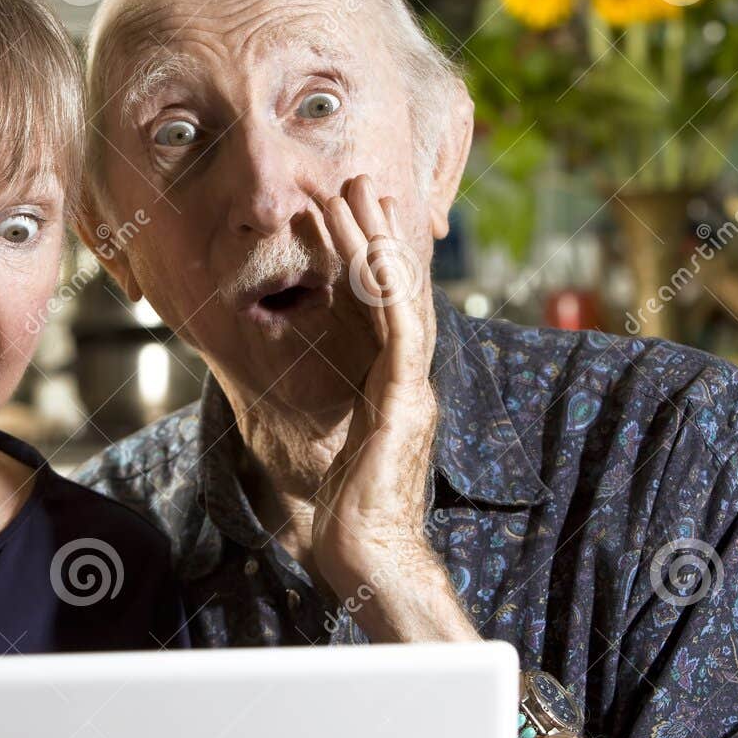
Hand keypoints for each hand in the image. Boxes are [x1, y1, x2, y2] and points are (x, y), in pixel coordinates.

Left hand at [310, 175, 453, 639]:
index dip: (367, 262)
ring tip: (357, 195)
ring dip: (376, 245)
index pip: (379, 311)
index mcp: (392, 389)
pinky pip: (397, 336)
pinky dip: (388, 292)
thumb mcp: (340, 446)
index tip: (353, 217)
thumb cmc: (349, 515)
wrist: (368, 556)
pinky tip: (374, 255)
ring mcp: (410, 390)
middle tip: (359, 181)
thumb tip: (326, 394)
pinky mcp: (404, 404)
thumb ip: (341, 412)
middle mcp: (408, 381)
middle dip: (374, 235)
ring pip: (396, 301)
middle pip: (392, 293)